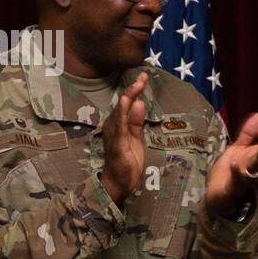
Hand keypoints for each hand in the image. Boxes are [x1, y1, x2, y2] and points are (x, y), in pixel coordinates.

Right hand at [99, 71, 149, 205]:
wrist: (120, 182)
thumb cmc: (127, 160)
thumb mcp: (135, 137)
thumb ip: (136, 121)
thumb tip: (140, 102)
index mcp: (118, 123)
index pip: (127, 102)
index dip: (135, 89)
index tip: (144, 76)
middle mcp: (113, 125)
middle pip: (123, 104)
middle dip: (133, 89)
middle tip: (143, 76)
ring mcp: (114, 134)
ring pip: (120, 112)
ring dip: (128, 98)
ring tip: (136, 85)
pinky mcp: (117, 144)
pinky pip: (119, 127)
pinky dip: (122, 114)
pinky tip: (126, 103)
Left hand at [205, 111, 257, 216]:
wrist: (218, 192)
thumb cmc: (231, 169)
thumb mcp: (239, 148)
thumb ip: (249, 133)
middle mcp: (255, 168)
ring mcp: (246, 178)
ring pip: (255, 167)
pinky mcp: (234, 186)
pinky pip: (237, 179)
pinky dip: (236, 171)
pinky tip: (234, 163)